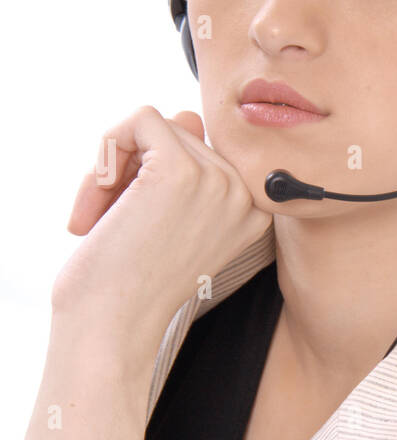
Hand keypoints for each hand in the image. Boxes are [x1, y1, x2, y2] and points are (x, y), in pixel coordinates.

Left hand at [53, 106, 272, 345]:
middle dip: (132, 169)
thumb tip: (188, 115)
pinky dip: (106, 151)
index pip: (204, 150)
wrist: (113, 325)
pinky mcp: (178, 170)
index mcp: (255, 210)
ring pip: (155, 126)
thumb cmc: (131, 283)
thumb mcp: (173, 220)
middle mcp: (246, 194)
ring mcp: (217, 181)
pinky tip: (98, 201)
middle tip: (107, 220)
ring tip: (101, 217)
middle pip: (180, 133)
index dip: (155, 175)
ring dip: (114, 167)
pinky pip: (138, 120)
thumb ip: (189, 164)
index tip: (134, 221)